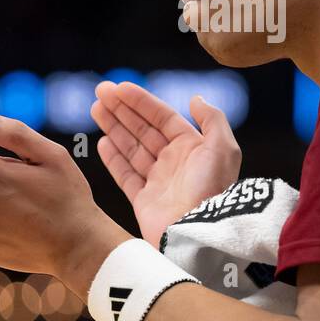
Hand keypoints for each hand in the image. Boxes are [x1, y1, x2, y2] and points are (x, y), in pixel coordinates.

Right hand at [90, 81, 241, 246]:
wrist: (197, 232)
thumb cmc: (211, 189)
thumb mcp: (223, 148)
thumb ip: (212, 119)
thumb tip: (196, 98)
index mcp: (192, 148)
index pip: (162, 117)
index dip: (141, 101)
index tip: (119, 88)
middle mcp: (175, 162)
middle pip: (143, 129)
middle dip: (122, 110)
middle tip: (100, 91)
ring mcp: (158, 182)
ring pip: (131, 148)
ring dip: (114, 127)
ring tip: (96, 108)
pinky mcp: (143, 201)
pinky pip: (125, 175)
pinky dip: (113, 158)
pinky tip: (102, 141)